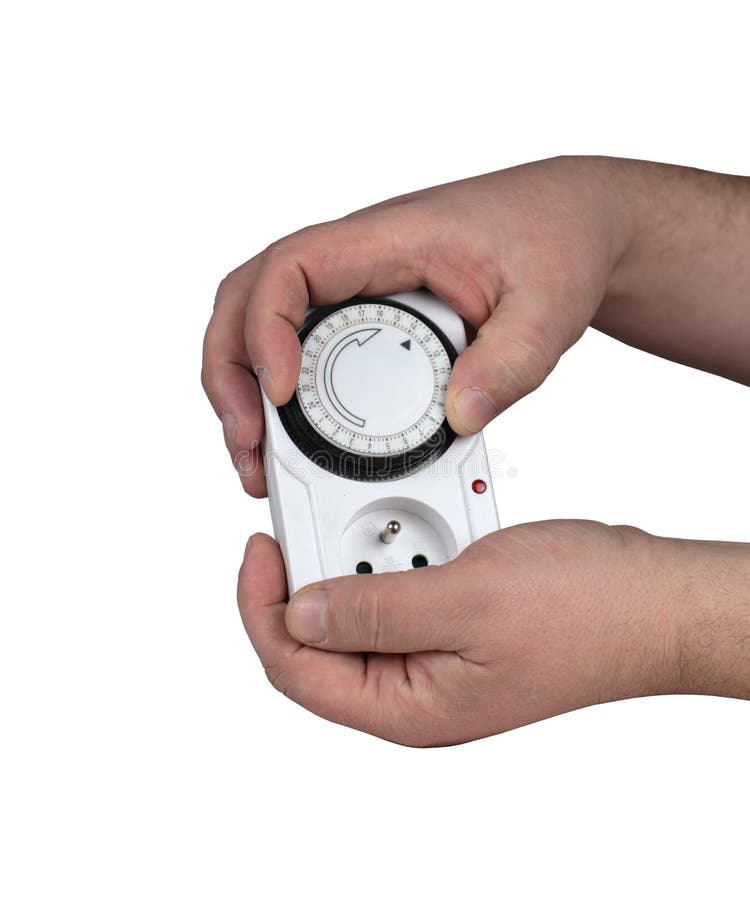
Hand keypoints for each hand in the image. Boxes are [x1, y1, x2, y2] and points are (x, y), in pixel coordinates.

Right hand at [202, 157, 635, 495]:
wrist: (573, 225)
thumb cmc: (556, 241)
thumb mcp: (548, 307)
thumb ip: (511, 363)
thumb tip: (460, 417)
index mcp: (388, 238)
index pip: (291, 267)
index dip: (266, 329)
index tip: (282, 394)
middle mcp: (357, 259)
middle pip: (247, 299)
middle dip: (231, 373)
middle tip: (248, 444)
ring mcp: (356, 287)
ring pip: (262, 324)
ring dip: (245, 388)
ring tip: (261, 456)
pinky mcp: (367, 317)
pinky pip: (302, 346)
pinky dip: (283, 394)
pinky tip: (298, 439)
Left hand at [238, 520, 749, 746]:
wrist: (652, 598)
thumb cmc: (583, 609)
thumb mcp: (465, 600)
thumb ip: (374, 611)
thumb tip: (298, 614)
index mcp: (406, 707)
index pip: (297, 670)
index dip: (263, 609)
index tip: (261, 548)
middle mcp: (414, 690)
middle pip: (321, 640)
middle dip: (316, 574)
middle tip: (321, 514)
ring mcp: (435, 658)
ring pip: (363, 608)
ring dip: (367, 556)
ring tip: (390, 513)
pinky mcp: (455, 626)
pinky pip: (405, 589)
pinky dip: (404, 550)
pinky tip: (423, 519)